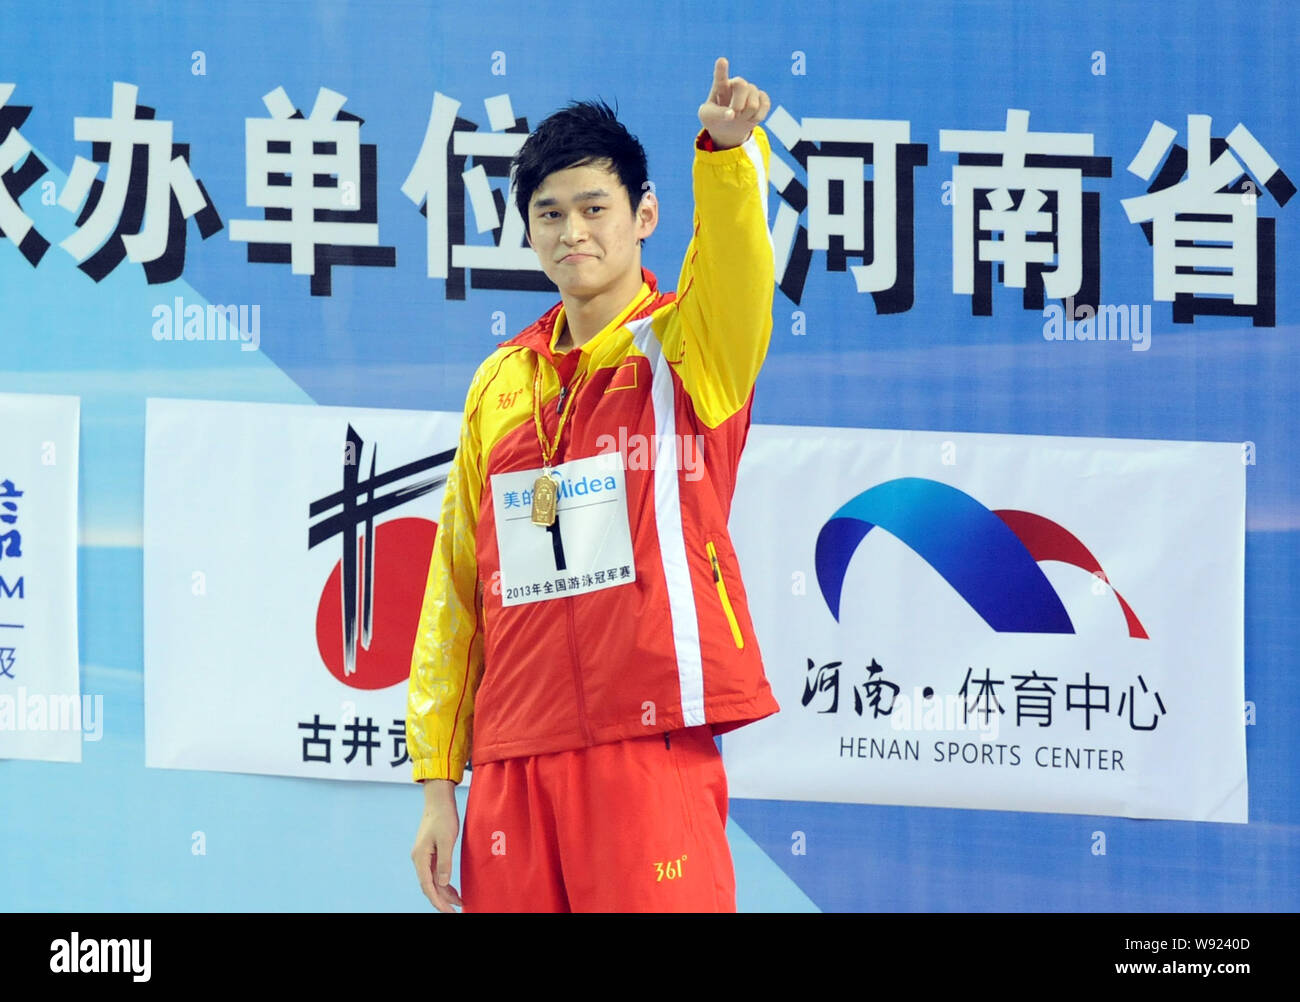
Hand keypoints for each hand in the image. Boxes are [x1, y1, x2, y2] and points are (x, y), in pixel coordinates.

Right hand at [412, 779, 463, 911]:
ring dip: (445, 892)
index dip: (438, 901)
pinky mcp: (430, 852)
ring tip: (459, 902)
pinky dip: (444, 882)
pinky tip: (453, 888)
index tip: (449, 912)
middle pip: (429, 886)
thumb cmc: (443, 817)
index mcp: (420, 858)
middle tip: (456, 911)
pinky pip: (435, 872)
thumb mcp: (446, 840)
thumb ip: (444, 862)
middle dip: (442, 900)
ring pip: (433, 880)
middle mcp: (419, 859)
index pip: (427, 886)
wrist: (438, 799)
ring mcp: (424, 856)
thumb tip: (443, 884)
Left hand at [698, 56, 770, 150]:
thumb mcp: (708, 117)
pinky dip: (756, 118)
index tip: (722, 61)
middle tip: (733, 114)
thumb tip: (732, 115)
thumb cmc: (715, 119)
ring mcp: (751, 90)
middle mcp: (737, 84)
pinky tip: (750, 117)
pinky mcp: (762, 97)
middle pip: (742, 86)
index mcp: (720, 86)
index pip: (720, 76)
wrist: (727, 128)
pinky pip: (764, 106)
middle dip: (737, 105)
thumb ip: (717, 114)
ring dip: (745, 116)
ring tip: (739, 117)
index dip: (721, 69)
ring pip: (753, 104)